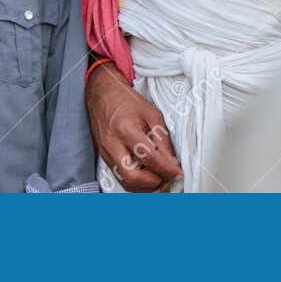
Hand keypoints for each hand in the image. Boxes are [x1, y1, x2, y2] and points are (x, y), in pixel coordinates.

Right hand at [85, 63, 181, 190]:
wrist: (103, 95)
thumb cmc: (127, 102)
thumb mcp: (152, 114)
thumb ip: (163, 139)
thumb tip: (172, 162)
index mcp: (127, 130)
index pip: (149, 158)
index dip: (166, 169)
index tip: (177, 173)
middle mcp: (113, 145)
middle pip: (132, 177)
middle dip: (153, 183)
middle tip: (167, 177)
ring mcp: (106, 154)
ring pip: (125, 182)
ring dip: (144, 186)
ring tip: (159, 177)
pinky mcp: (104, 158)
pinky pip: (120, 177)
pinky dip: (135, 181)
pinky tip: (146, 174)